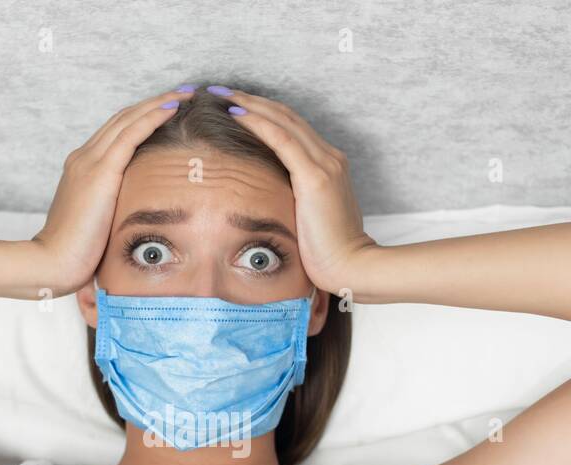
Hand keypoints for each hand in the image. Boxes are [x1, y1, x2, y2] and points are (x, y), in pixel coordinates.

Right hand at [30, 89, 194, 296]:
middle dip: (154, 102)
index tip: (169, 110)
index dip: (143, 117)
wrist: (52, 262)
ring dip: (159, 103)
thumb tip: (135, 219)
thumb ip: (113, 212)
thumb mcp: (98, 225)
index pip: (116, 132)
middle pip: (123, 118)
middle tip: (184, 92)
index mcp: (83, 169)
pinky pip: (131, 135)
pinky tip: (173, 108)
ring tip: (185, 93)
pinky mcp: (100, 172)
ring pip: (128, 119)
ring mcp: (90, 162)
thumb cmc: (75, 254)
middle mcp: (84, 158)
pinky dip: (153, 117)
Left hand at [219, 88, 378, 296]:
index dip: (262, 113)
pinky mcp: (315, 176)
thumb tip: (267, 203)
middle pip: (285, 116)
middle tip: (218, 90)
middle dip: (251, 100)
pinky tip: (235, 113)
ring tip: (219, 94)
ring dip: (249, 104)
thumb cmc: (328, 253)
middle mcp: (329, 157)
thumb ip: (294, 202)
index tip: (233, 105)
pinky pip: (281, 139)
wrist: (352, 267)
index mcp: (328, 166)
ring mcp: (325, 164)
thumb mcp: (309, 219)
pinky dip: (257, 122)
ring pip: (282, 120)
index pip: (292, 128)